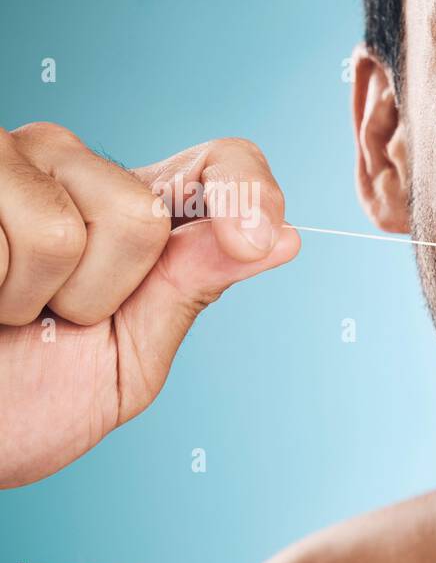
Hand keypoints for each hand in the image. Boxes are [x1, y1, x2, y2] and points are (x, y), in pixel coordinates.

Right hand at [0, 123, 298, 487]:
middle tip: (51, 317)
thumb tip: (282, 238)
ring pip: (62, 229)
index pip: (222, 163)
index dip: (247, 190)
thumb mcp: (127, 359)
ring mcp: (12, 161)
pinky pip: (3, 237)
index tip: (251, 240)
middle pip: (142, 212)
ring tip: (2, 308)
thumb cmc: (22, 401)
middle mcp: (77, 169)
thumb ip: (189, 290)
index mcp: (138, 213)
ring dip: (31, 294)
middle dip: (101, 292)